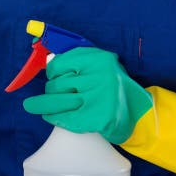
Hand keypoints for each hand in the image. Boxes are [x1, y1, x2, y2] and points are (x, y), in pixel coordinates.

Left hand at [22, 46, 152, 143]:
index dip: (52, 72)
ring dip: (45, 105)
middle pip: (57, 84)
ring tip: (35, 106)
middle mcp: (99, 75)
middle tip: (50, 95)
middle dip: (50, 91)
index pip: (60, 63)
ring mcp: (98, 97)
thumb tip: (48, 63)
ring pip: (58, 100)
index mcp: (98, 58)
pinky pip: (65, 117)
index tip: (51, 76)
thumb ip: (79, 63)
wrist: (140, 115)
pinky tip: (49, 116)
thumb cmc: (114, 89)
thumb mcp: (101, 67)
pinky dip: (54, 117)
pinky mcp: (97, 117)